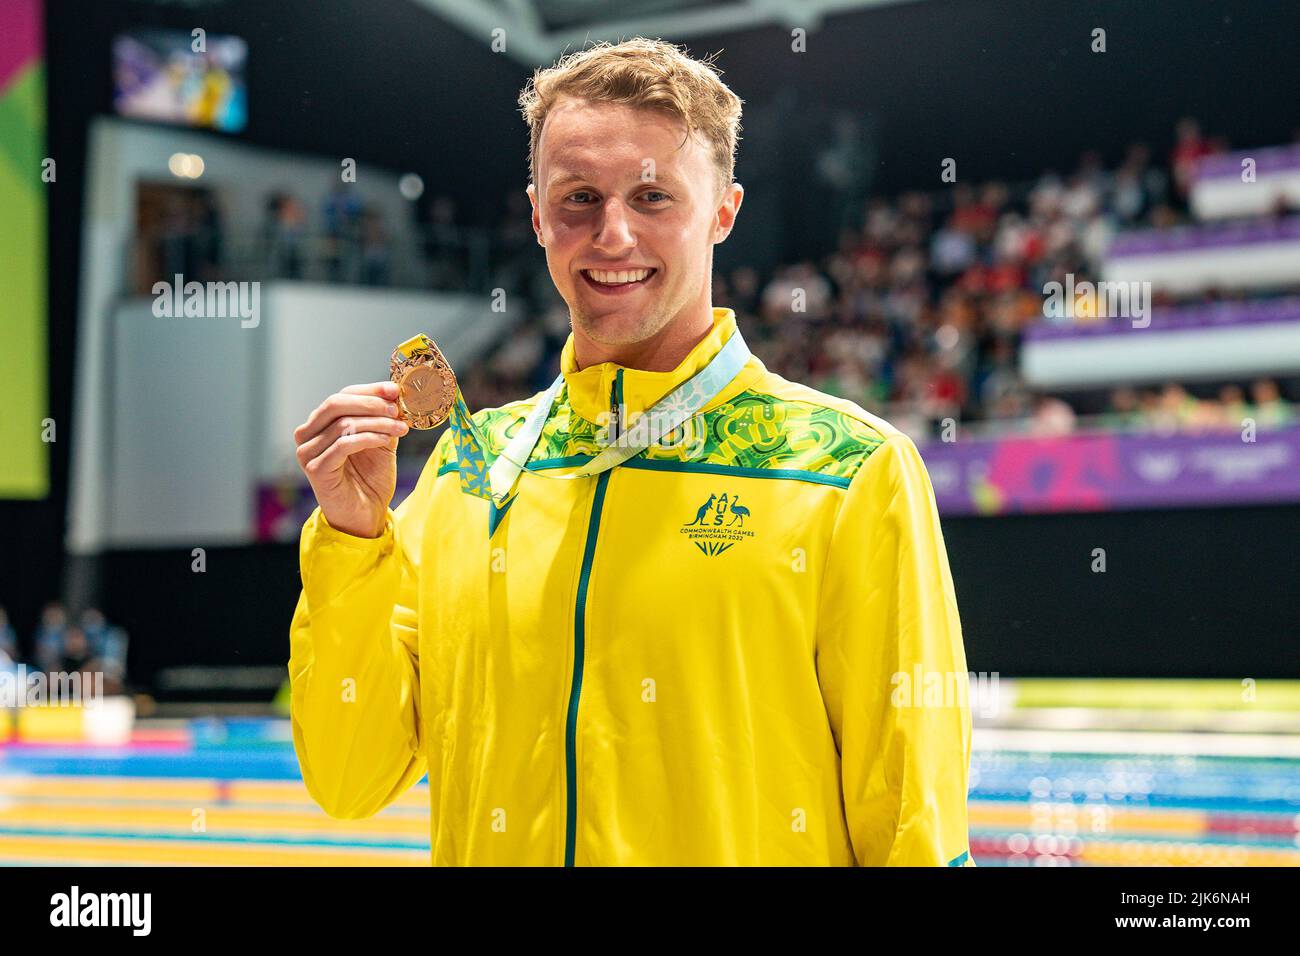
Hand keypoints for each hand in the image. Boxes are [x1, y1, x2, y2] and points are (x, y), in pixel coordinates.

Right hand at [293, 381, 409, 537]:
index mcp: (320, 424)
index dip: (369, 390)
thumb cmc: (370, 479)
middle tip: (396, 409)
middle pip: (336, 404)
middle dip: (371, 403)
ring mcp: (307, 452)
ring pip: (343, 424)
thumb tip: (396, 393)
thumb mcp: (380, 441)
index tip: (395, 390)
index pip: (342, 396)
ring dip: (377, 423)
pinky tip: (386, 440)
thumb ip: (383, 419)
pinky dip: (368, 438)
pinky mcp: (315, 469)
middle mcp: (307, 435)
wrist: (365, 515)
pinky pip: (344, 445)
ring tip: (399, 428)